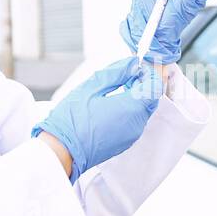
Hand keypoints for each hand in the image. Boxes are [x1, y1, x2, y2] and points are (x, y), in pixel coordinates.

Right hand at [30, 56, 164, 181]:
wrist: (62, 150)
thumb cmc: (72, 120)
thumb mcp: (91, 87)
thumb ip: (116, 73)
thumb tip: (132, 64)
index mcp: (131, 109)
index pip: (154, 88)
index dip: (148, 74)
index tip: (134, 68)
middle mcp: (136, 124)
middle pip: (151, 100)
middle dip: (142, 85)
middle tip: (125, 76)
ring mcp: (131, 136)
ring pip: (143, 111)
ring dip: (135, 98)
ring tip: (116, 89)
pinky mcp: (124, 143)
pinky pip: (134, 122)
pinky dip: (129, 111)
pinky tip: (111, 105)